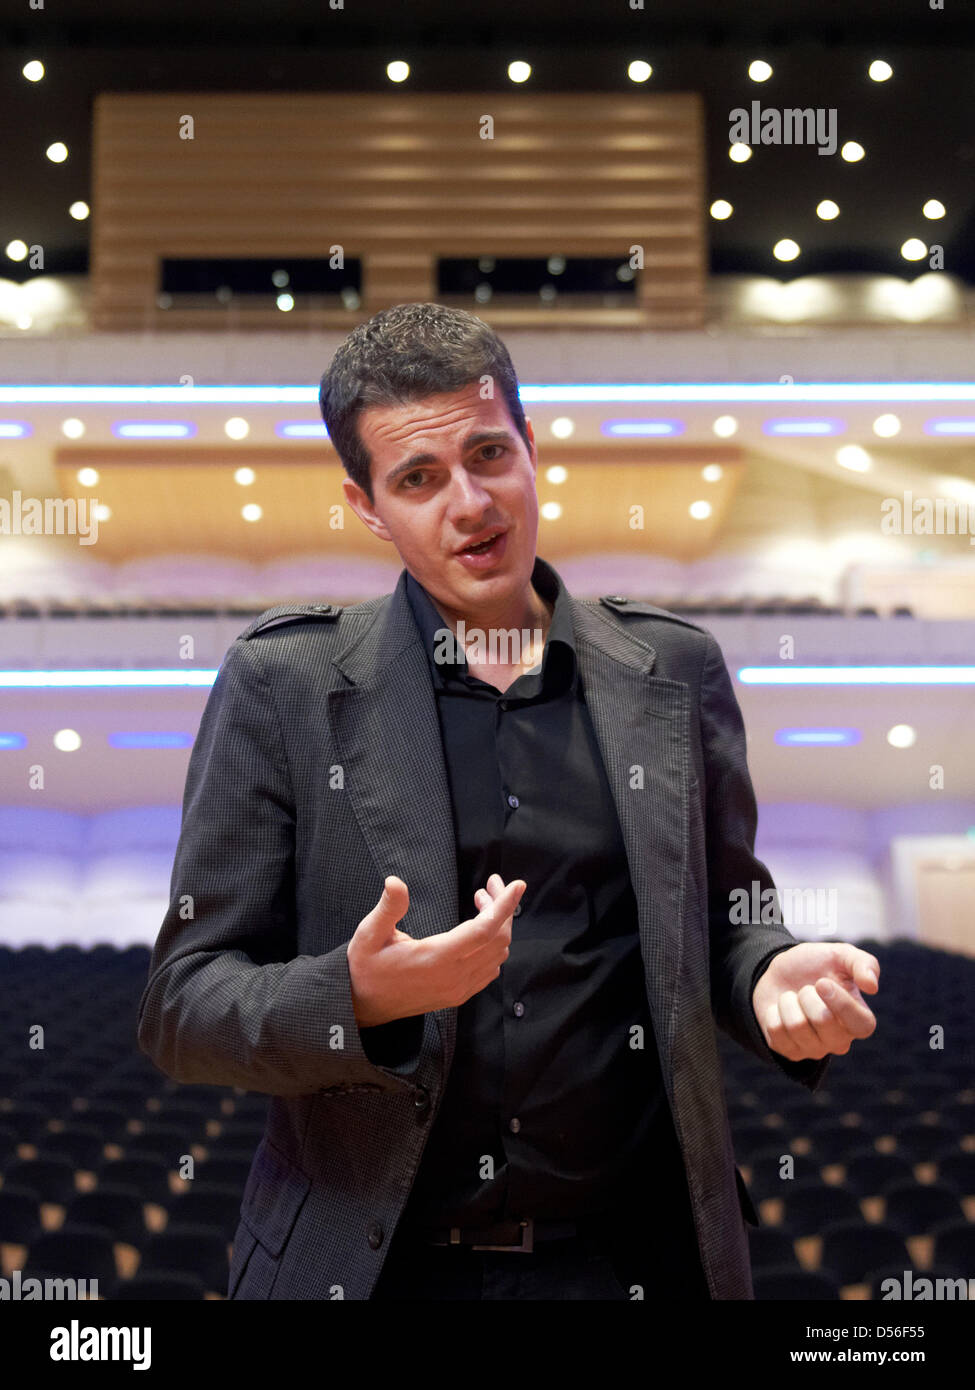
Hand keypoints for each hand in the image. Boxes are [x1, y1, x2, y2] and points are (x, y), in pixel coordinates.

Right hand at [347, 872, 523, 1027]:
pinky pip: (490, 969)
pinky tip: (480, 929)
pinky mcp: (459, 994)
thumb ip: (387, 908)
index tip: (517, 884)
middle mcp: (454, 976)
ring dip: (498, 925)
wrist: (363, 1005)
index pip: (484, 930)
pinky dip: (494, 945)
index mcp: (436, 958)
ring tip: (480, 902)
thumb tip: (395, 882)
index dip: (504, 906)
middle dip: (501, 908)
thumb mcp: (369, 934)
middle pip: (498, 939)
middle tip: (489, 886)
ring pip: (498, 954)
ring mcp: (459, 988)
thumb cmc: (366, 966)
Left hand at [751, 942, 879, 1061]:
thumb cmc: (816, 966)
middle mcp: (840, 1040)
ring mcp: (814, 1049)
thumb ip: (863, 963)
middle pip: (824, 1021)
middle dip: (807, 995)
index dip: (841, 1004)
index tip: (822, 983)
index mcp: (859, 1020)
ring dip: (788, 1002)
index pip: (862, 1026)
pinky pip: (776, 1032)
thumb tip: (872, 986)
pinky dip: (772, 1012)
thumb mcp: (841, 955)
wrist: (780, 972)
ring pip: (797, 1026)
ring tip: (793, 997)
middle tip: (806, 988)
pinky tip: (780, 1010)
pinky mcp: (789, 1052)